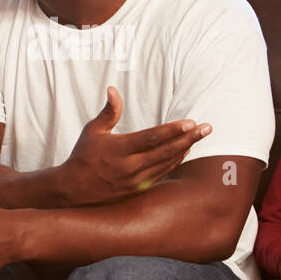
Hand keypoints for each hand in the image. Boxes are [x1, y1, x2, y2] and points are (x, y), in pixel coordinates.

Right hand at [61, 87, 209, 204]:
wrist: (74, 190)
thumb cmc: (83, 155)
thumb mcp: (93, 131)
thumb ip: (108, 112)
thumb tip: (113, 89)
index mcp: (119, 149)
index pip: (151, 138)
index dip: (172, 130)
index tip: (190, 122)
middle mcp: (129, 167)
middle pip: (165, 151)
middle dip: (189, 139)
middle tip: (207, 128)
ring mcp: (135, 181)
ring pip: (167, 163)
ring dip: (185, 150)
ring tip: (199, 136)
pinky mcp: (138, 190)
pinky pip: (162, 174)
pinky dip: (175, 162)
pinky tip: (184, 151)